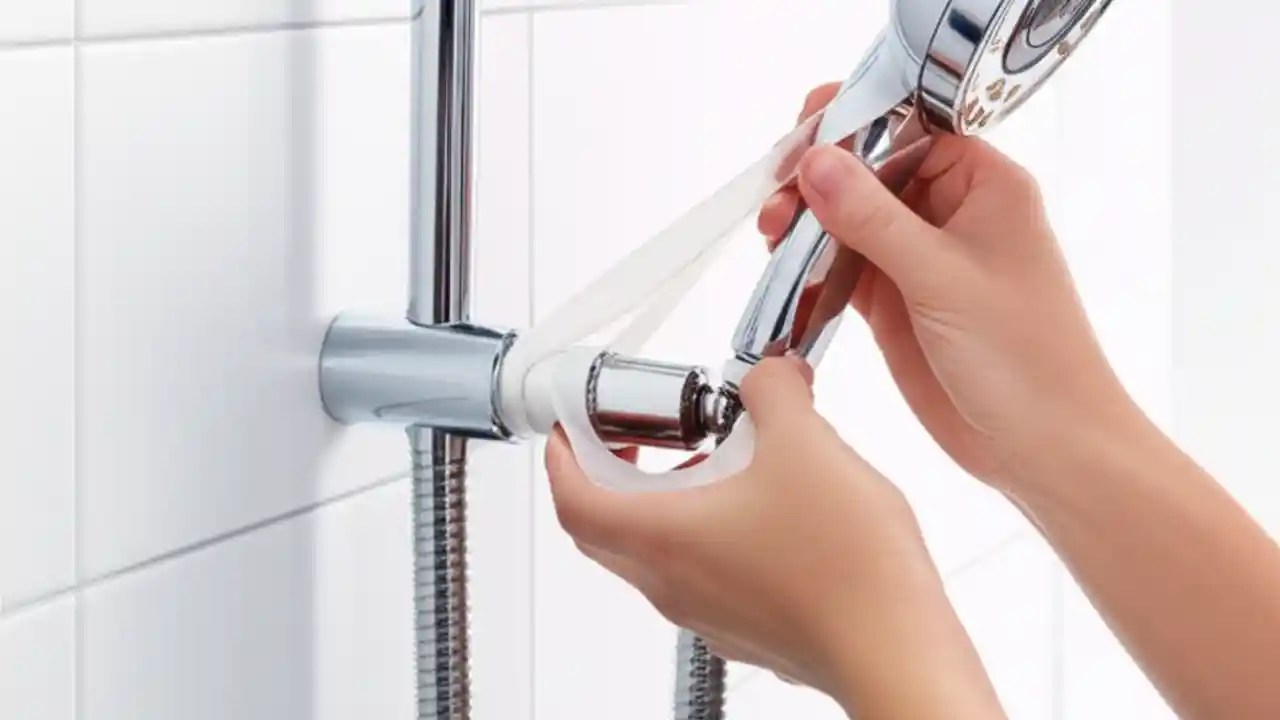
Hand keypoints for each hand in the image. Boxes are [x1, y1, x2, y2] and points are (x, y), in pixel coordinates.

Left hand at [546, 359, 1004, 716]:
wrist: (896, 649)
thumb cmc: (845, 568)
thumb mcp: (805, 443)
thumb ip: (775, 390)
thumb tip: (769, 375)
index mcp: (662, 537)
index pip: (573, 501)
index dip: (560, 458)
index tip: (571, 429)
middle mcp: (673, 584)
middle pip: (606, 530)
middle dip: (611, 476)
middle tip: (637, 438)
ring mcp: (708, 613)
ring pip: (655, 553)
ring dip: (665, 503)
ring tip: (714, 460)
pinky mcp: (746, 627)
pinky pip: (701, 574)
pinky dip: (708, 533)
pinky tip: (763, 506)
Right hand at [760, 83, 1138, 488]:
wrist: (1043, 447)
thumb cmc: (1025, 357)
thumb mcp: (941, 277)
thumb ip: (873, 218)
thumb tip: (815, 161)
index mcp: (983, 184)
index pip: (908, 127)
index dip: (852, 126)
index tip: (801, 138)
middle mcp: (951, 212)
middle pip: (869, 170)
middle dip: (818, 178)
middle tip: (777, 203)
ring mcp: (920, 258)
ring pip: (849, 219)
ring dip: (807, 225)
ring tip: (772, 238)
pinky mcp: (896, 302)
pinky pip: (842, 269)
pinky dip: (812, 270)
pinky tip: (786, 274)